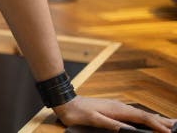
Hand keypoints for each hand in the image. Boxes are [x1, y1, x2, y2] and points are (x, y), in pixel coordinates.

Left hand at [54, 95, 175, 131]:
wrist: (66, 102)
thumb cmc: (78, 112)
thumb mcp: (93, 119)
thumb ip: (110, 124)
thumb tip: (127, 129)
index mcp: (117, 110)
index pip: (141, 118)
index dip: (156, 125)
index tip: (168, 131)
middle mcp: (119, 107)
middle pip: (144, 115)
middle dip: (160, 121)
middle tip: (176, 125)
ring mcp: (116, 107)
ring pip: (139, 114)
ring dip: (153, 119)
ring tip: (167, 123)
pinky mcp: (113, 109)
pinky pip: (132, 114)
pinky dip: (143, 118)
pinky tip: (145, 120)